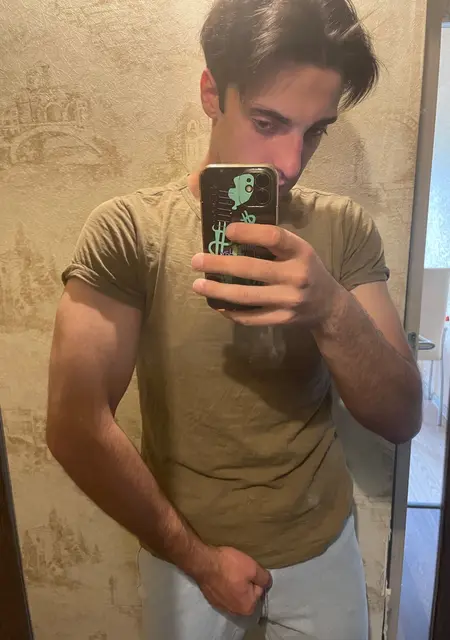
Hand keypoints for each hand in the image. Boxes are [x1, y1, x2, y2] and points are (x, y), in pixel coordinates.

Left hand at [192, 222, 345, 326]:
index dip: (248, 232)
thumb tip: (231, 234)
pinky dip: (231, 312)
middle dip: (219, 265)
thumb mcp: (299, 251)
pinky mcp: (282, 319)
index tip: (226, 230)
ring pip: (246, 296)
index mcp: (301, 252)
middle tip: (196, 261)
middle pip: (251, 269)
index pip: (274, 237)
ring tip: (198, 285)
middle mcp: (296, 276)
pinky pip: (251, 318)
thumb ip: (274, 244)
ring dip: (218, 291)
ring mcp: (289, 300)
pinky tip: (218, 305)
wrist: (328, 306)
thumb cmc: (306, 270)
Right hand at [192, 545, 271, 616]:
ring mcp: (222, 606)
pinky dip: (224, 584)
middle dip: (245, 581)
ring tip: (229, 570)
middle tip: (238, 569)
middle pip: (247, 592)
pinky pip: (224, 592)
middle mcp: (235, 611)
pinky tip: (221, 575)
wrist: (203, 563)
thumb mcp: (253, 568)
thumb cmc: (229, 566)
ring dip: (234, 583)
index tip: (246, 568)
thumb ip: (264, 578)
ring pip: (235, 592)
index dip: (254, 576)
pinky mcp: (212, 599)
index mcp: (247, 607)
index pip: (258, 589)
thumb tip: (267, 583)